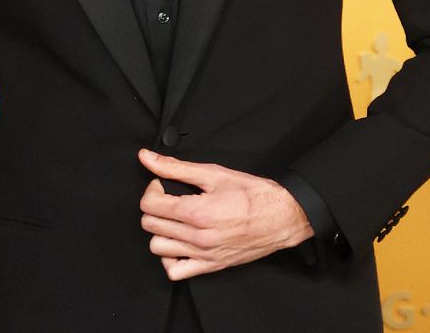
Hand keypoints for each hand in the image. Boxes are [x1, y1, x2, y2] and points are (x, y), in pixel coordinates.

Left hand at [137, 148, 312, 280]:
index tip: (163, 184)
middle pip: (150, 225)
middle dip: (154, 207)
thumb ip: (175, 167)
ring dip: (160, 231)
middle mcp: (197, 237)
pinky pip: (175, 272)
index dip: (152, 189)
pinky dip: (170, 258)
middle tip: (169, 198)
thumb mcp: (214, 173)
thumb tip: (146, 157)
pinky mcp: (211, 266)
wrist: (282, 217)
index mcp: (197, 211)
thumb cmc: (254, 194)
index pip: (149, 205)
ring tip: (173, 219)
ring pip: (157, 248)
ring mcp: (203, 254)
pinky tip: (179, 243)